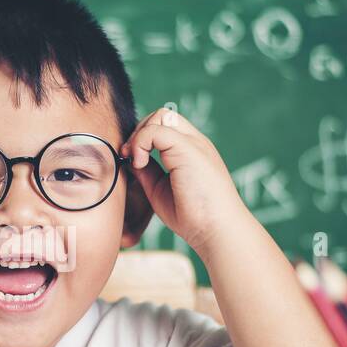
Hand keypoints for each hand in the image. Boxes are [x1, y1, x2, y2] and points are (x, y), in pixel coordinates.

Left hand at [120, 108, 243, 255]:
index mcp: (191, 151)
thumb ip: (146, 171)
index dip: (144, 138)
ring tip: (137, 162)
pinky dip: (140, 143)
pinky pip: (156, 130)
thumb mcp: (160, 189)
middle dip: (140, 132)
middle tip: (131, 158)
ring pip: (161, 116)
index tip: (133, 161)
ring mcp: (194, 143)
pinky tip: (140, 164)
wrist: (217, 231)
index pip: (165, 126)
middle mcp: (195, 142)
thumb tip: (128, 158)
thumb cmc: (193, 217)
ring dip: (141, 135)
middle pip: (163, 115)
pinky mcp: (188, 149)